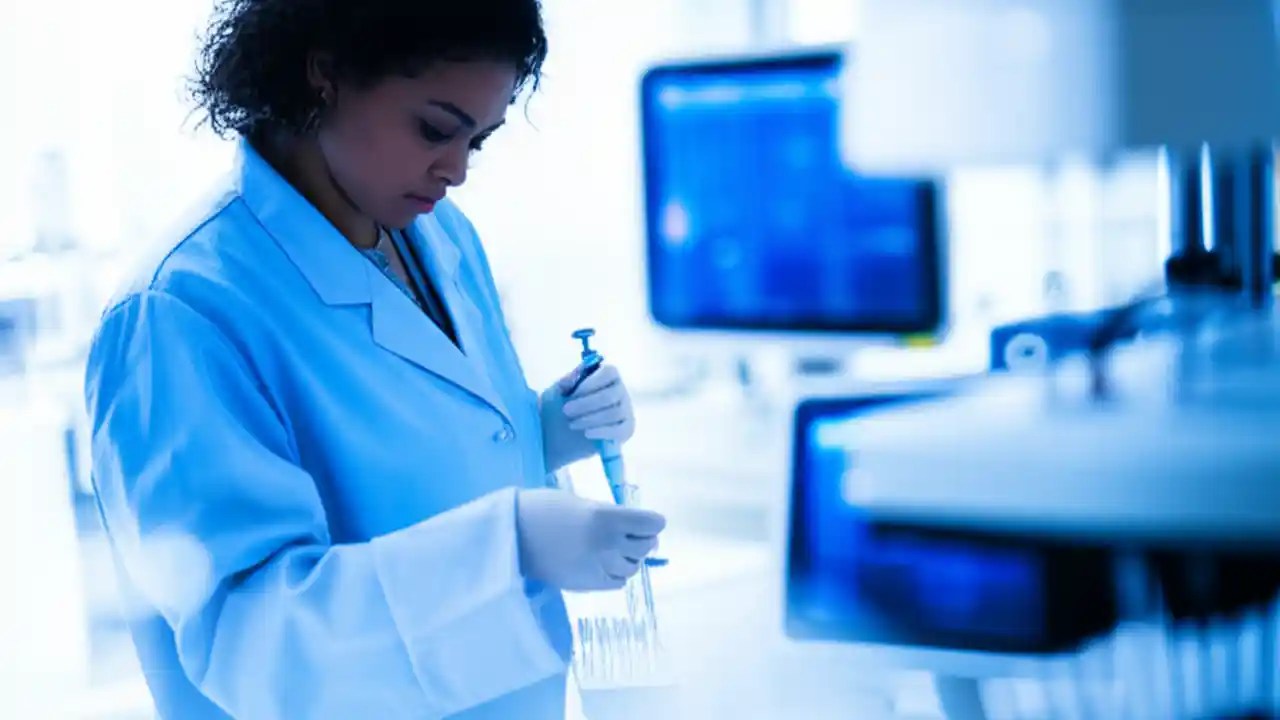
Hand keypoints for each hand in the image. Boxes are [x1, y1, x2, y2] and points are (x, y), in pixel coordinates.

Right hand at [515, 488, 664, 591]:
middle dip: (644, 540)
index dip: (652, 522)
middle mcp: (607, 544)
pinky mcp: (586, 585)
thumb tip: (634, 528)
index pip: (652, 524)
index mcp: (607, 518)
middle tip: (633, 535)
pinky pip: (617, 583)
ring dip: (630, 557)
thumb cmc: (544, 508)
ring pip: (633, 567)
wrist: (510, 534)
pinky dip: (617, 574)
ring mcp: (597, 567)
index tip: (646, 521)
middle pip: (646, 547)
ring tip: (614, 549)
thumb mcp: (582, 503)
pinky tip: (604, 563)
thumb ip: (610, 515)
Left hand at [541, 364, 635, 472]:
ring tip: (571, 424)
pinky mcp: (626, 429)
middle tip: (566, 411)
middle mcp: (620, 390)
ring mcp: (626, 410)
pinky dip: (602, 432)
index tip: (572, 393)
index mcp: (608, 375)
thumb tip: (574, 375)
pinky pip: (619, 430)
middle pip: (610, 395)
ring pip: (614, 413)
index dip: (591, 382)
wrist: (564, 432)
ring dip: (590, 419)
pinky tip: (586, 433)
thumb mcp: (560, 390)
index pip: (609, 372)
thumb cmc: (564, 403)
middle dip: (586, 404)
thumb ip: (568, 381)